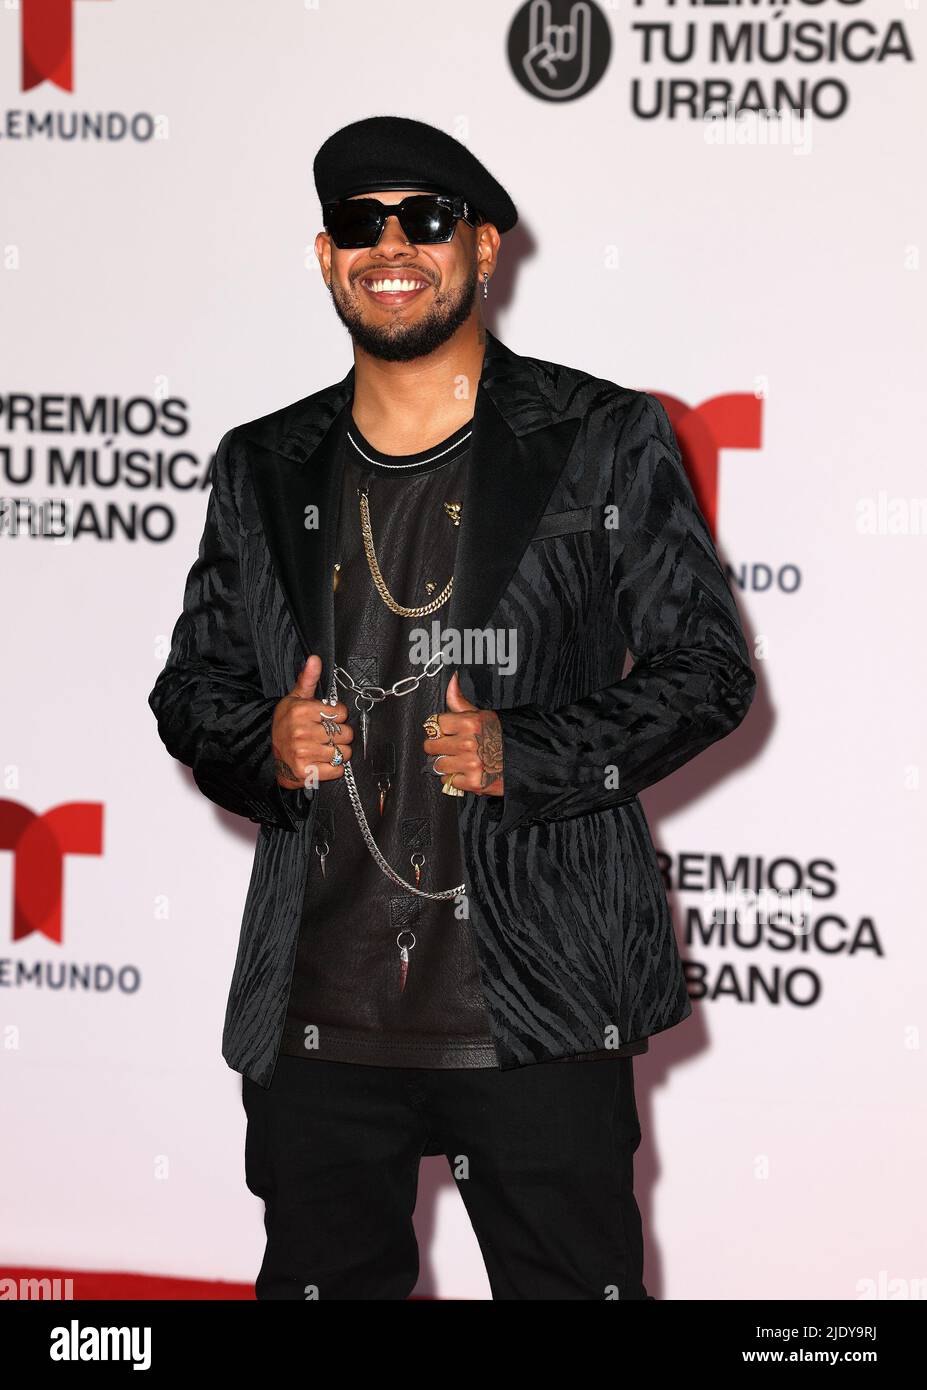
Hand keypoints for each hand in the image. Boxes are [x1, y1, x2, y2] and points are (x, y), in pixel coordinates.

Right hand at [272, 653, 352, 788]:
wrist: (270, 753)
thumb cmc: (286, 724)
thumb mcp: (295, 699)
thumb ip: (308, 679)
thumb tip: (315, 658)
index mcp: (301, 711)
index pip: (341, 713)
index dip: (338, 717)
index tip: (327, 719)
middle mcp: (301, 732)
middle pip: (346, 733)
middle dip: (339, 735)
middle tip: (325, 736)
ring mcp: (303, 753)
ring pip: (343, 752)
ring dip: (337, 752)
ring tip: (323, 748)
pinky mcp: (306, 772)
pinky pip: (337, 770)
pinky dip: (333, 768)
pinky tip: (321, 761)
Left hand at [422, 670, 504, 796]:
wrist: (527, 760)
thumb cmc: (505, 737)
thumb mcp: (484, 714)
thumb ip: (460, 701)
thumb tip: (451, 680)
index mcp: (469, 722)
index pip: (435, 724)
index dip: (439, 729)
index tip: (444, 732)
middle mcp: (468, 743)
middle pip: (431, 746)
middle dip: (438, 747)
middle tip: (450, 748)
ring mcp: (470, 764)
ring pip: (438, 765)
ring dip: (446, 764)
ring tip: (460, 760)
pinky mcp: (473, 782)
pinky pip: (448, 781)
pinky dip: (455, 778)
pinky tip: (466, 772)